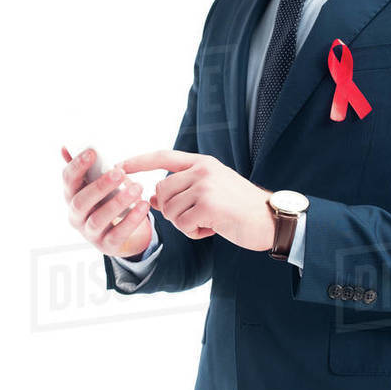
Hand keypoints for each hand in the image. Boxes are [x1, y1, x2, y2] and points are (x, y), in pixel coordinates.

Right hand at [61, 146, 152, 259]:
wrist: (120, 233)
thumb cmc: (106, 201)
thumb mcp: (97, 184)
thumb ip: (86, 168)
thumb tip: (66, 147)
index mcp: (71, 196)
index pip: (68, 180)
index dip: (78, 165)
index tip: (93, 152)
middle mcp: (75, 215)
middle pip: (81, 201)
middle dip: (100, 186)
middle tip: (120, 172)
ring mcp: (89, 232)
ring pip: (99, 218)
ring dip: (118, 202)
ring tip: (137, 188)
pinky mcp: (106, 245)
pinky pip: (118, 233)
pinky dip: (132, 220)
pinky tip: (144, 205)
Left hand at [119, 149, 274, 251]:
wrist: (271, 220)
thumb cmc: (240, 209)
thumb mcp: (211, 192)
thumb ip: (184, 191)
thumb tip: (153, 199)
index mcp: (203, 162)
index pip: (163, 157)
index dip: (139, 161)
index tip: (119, 166)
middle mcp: (202, 169)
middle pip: (161, 191)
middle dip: (171, 211)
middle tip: (195, 219)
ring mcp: (205, 186)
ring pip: (170, 210)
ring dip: (184, 224)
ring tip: (207, 223)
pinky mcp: (208, 205)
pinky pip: (183, 224)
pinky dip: (194, 232)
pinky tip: (212, 229)